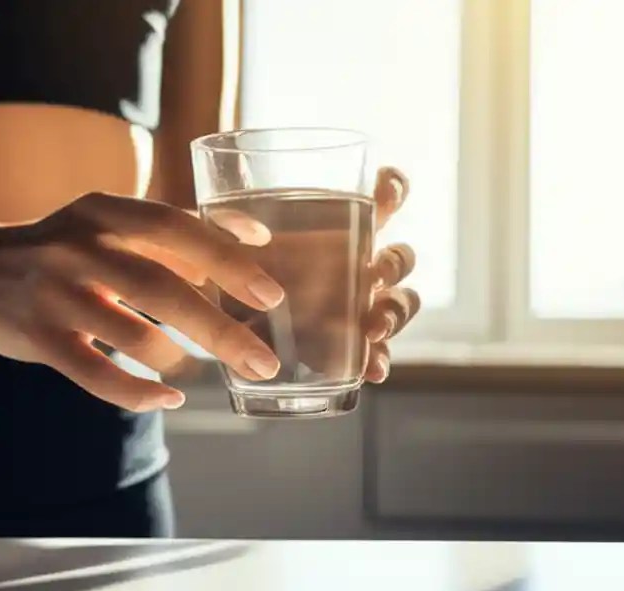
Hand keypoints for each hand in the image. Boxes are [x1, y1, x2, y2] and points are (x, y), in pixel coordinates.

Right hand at [0, 192, 284, 411]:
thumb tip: (253, 242)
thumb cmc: (57, 249)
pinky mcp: (37, 338)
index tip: (271, 294)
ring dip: (178, 360)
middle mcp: (79, 247)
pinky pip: (98, 376)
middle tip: (264, 362)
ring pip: (136, 338)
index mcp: (104, 211)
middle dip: (223, 332)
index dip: (228, 261)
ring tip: (192, 368)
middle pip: (165, 290)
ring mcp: (54, 295)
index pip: (176, 228)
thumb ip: (171, 235)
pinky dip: (139, 394)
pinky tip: (166, 398)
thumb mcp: (105, 224)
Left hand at [201, 167, 419, 384]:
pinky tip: (374, 369)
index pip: (381, 201)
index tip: (384, 188)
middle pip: (397, 258)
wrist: (225, 324)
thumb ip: (237, 230)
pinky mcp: (348, 346)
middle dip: (394, 263)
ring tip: (374, 327)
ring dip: (394, 312)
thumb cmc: (234, 272)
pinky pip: (376, 352)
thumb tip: (249, 234)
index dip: (392, 189)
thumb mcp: (230, 246)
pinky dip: (379, 360)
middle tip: (376, 273)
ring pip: (398, 303)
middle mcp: (359, 264)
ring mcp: (358, 306)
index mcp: (341, 229)